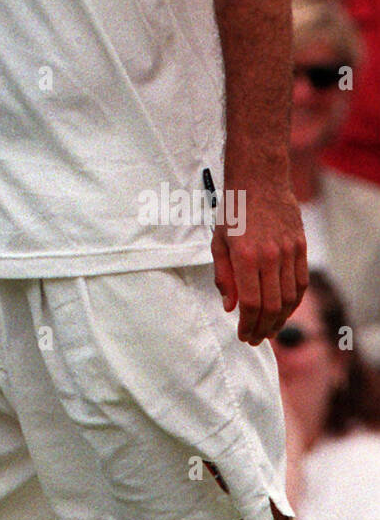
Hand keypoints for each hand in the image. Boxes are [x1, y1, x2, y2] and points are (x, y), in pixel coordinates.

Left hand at [211, 181, 306, 344]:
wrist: (259, 181)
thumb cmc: (234, 211)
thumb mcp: (218, 241)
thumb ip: (223, 276)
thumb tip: (230, 306)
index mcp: (245, 256)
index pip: (252, 303)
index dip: (248, 325)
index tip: (243, 335)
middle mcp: (269, 256)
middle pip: (272, 306)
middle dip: (263, 328)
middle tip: (255, 338)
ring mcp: (288, 251)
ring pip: (290, 298)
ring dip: (280, 319)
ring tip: (269, 329)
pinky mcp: (300, 246)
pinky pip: (301, 282)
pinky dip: (294, 301)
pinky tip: (284, 310)